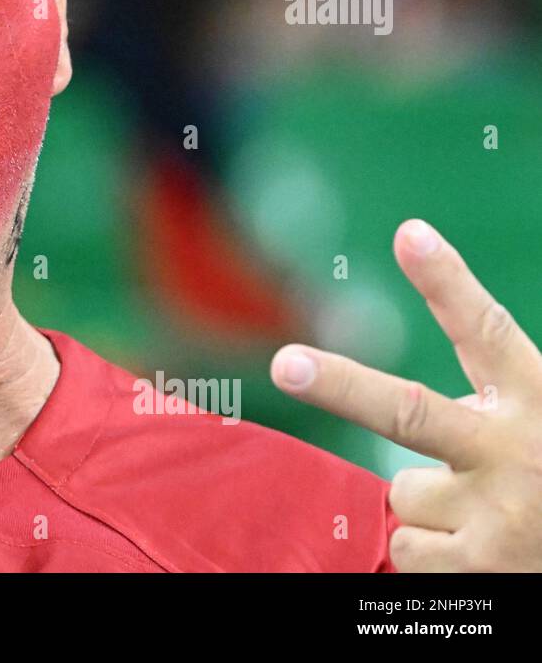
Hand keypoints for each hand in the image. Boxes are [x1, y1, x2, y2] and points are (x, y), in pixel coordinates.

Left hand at [272, 219, 541, 570]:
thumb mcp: (539, 429)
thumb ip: (487, 410)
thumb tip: (396, 402)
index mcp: (539, 403)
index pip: (488, 333)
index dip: (447, 283)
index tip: (409, 235)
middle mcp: (519, 454)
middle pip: (409, 413)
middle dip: (342, 386)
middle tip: (286, 363)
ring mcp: (500, 516)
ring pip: (404, 493)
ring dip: (431, 507)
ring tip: (489, 519)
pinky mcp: (481, 570)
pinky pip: (408, 546)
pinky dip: (432, 552)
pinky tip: (482, 554)